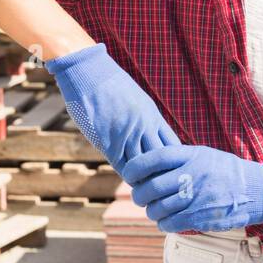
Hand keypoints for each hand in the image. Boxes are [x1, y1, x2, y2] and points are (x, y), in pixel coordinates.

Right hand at [44, 43, 180, 178]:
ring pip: (143, 166)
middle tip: (166, 188)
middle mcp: (144, 126)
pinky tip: (132, 180)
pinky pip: (123, 165)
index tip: (173, 171)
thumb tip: (151, 135)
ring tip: (150, 190)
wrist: (88, 73)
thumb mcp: (136, 100)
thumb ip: (145, 119)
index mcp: (153, 116)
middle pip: (162, 159)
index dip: (173, 162)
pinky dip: (129, 175)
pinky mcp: (108, 142)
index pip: (172, 146)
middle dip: (164, 174)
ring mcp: (127, 135)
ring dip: (146, 178)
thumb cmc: (110, 85)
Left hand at [123, 143, 262, 232]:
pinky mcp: (201, 217)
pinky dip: (163, 224)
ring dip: (151, 212)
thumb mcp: (203, 154)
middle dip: (139, 195)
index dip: (136, 168)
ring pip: (158, 208)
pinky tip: (166, 221)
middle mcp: (193, 175)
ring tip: (154, 210)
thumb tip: (146, 167)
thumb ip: (178, 158)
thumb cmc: (224, 171)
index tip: (130, 174)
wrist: (256, 190)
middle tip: (139, 198)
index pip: (154, 159)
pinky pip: (171, 223)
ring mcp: (197, 197)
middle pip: (151, 187)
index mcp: (191, 156)